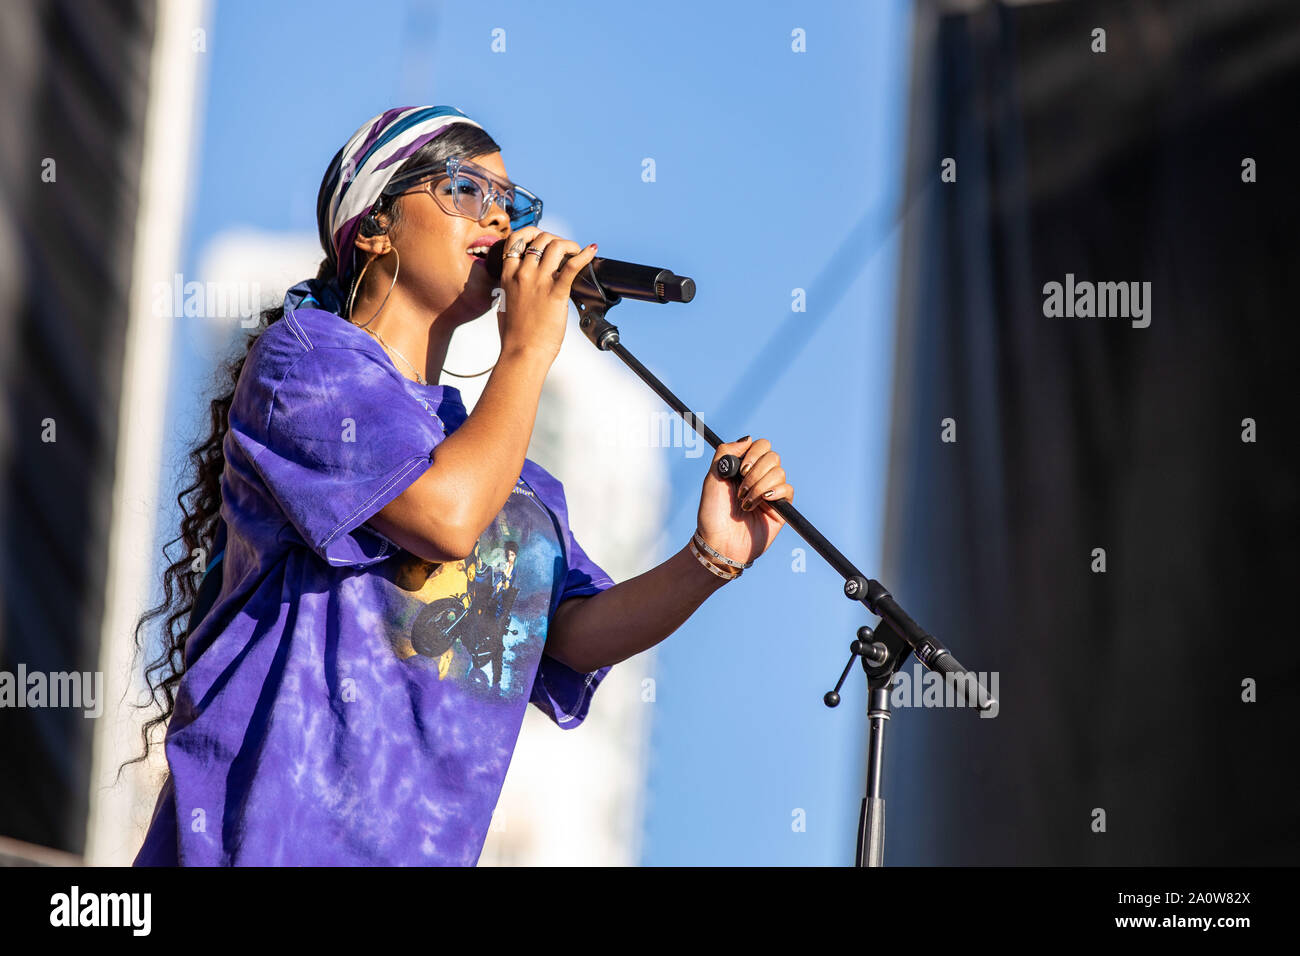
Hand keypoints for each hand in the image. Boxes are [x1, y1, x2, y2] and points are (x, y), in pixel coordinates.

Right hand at [496, 227, 597, 361]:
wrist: (522, 352)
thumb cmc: (514, 335)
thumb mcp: (505, 304)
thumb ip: (511, 289)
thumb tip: (516, 286)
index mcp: (508, 275)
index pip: (516, 239)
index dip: (532, 233)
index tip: (543, 239)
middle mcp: (522, 273)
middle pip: (540, 238)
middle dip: (555, 239)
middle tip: (564, 250)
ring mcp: (539, 282)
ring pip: (555, 246)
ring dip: (569, 245)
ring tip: (576, 251)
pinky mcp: (555, 293)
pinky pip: (571, 266)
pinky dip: (584, 255)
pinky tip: (591, 250)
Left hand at [696, 437, 793, 568]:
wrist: (719, 543)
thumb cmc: (712, 514)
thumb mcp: (712, 478)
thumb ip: (725, 453)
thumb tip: (748, 439)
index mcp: (743, 468)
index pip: (760, 446)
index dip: (753, 454)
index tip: (740, 470)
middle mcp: (759, 477)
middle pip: (773, 456)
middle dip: (756, 472)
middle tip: (741, 489)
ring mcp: (770, 492)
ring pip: (780, 472)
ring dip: (760, 486)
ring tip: (746, 503)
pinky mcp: (781, 508)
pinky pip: (788, 489)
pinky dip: (775, 493)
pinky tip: (762, 503)